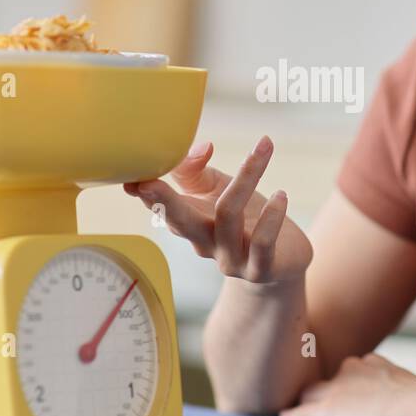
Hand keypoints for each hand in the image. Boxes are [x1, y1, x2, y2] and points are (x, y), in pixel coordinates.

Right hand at [124, 135, 313, 285]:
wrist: (283, 262)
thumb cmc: (246, 218)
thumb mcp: (217, 190)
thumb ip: (197, 168)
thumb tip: (202, 146)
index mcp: (190, 221)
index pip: (161, 207)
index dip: (145, 195)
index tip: (132, 180)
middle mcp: (204, 243)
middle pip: (179, 221)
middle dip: (163, 201)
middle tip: (149, 183)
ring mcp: (230, 259)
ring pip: (227, 216)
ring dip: (245, 178)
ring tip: (263, 149)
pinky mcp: (260, 269)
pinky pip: (262, 242)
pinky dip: (272, 216)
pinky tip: (281, 196)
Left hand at [278, 353, 415, 415]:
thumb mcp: (410, 385)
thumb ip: (399, 387)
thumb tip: (409, 397)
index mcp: (368, 364)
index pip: (347, 373)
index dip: (344, 386)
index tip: (346, 396)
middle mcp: (348, 370)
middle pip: (323, 382)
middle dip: (319, 392)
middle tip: (315, 404)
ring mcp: (334, 390)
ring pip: (308, 395)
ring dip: (304, 404)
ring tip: (295, 413)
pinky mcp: (326, 412)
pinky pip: (299, 413)